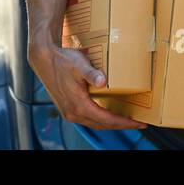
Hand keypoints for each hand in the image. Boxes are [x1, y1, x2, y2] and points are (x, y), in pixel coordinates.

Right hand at [29, 41, 149, 129]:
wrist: (44, 59)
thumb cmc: (63, 60)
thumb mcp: (79, 64)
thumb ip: (91, 73)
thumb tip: (102, 81)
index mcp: (78, 105)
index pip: (107, 119)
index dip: (124, 122)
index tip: (139, 123)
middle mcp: (73, 113)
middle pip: (103, 125)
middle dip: (122, 125)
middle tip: (139, 123)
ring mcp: (70, 112)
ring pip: (96, 123)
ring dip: (112, 123)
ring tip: (128, 120)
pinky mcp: (68, 108)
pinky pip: (89, 119)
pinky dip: (102, 119)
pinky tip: (110, 113)